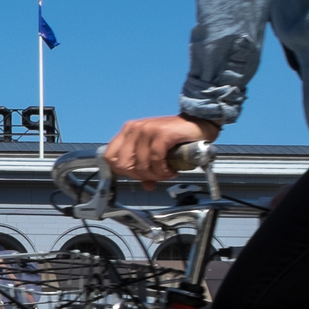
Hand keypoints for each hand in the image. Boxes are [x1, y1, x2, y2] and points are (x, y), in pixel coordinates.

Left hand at [102, 115, 217, 190]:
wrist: (198, 122)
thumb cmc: (176, 137)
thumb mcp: (155, 151)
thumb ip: (147, 167)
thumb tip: (146, 185)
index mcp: (128, 131)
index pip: (110, 157)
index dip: (123, 171)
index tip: (138, 175)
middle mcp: (134, 129)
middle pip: (124, 165)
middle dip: (140, 176)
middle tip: (154, 176)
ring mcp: (147, 130)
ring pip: (141, 165)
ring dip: (156, 175)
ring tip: (166, 173)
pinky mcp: (161, 134)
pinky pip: (156, 161)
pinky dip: (164, 171)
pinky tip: (171, 171)